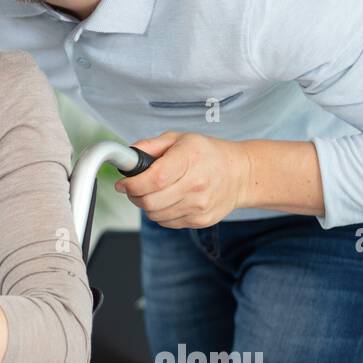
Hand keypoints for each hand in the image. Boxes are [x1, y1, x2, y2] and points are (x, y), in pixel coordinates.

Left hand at [115, 131, 251, 228]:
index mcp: (189, 159)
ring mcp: (199, 205)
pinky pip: (167, 222)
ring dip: (147, 205)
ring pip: (155, 215)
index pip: (154, 179)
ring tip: (153, 192)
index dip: (132, 184)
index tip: (123, 183)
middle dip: (134, 196)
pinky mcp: (200, 220)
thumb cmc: (207, 154)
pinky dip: (161, 213)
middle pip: (150, 201)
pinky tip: (169, 200)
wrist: (239, 175)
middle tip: (134, 188)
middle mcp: (196, 184)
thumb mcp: (179, 139)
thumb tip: (127, 156)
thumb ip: (150, 146)